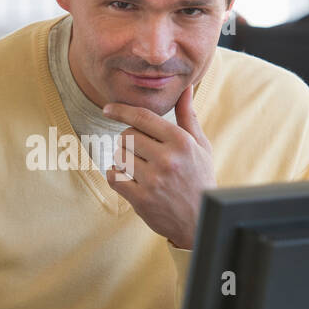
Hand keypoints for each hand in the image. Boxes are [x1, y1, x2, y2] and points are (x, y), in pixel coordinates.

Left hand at [103, 84, 214, 248]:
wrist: (201, 220)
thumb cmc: (200, 178)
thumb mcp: (200, 146)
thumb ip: (188, 116)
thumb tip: (184, 89)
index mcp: (181, 142)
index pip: (142, 117)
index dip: (121, 110)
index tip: (108, 109)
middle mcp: (167, 159)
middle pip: (127, 135)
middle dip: (129, 140)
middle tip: (141, 151)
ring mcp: (153, 180)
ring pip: (119, 155)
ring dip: (123, 158)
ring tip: (138, 166)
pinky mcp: (141, 199)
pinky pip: (114, 176)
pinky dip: (116, 174)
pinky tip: (128, 177)